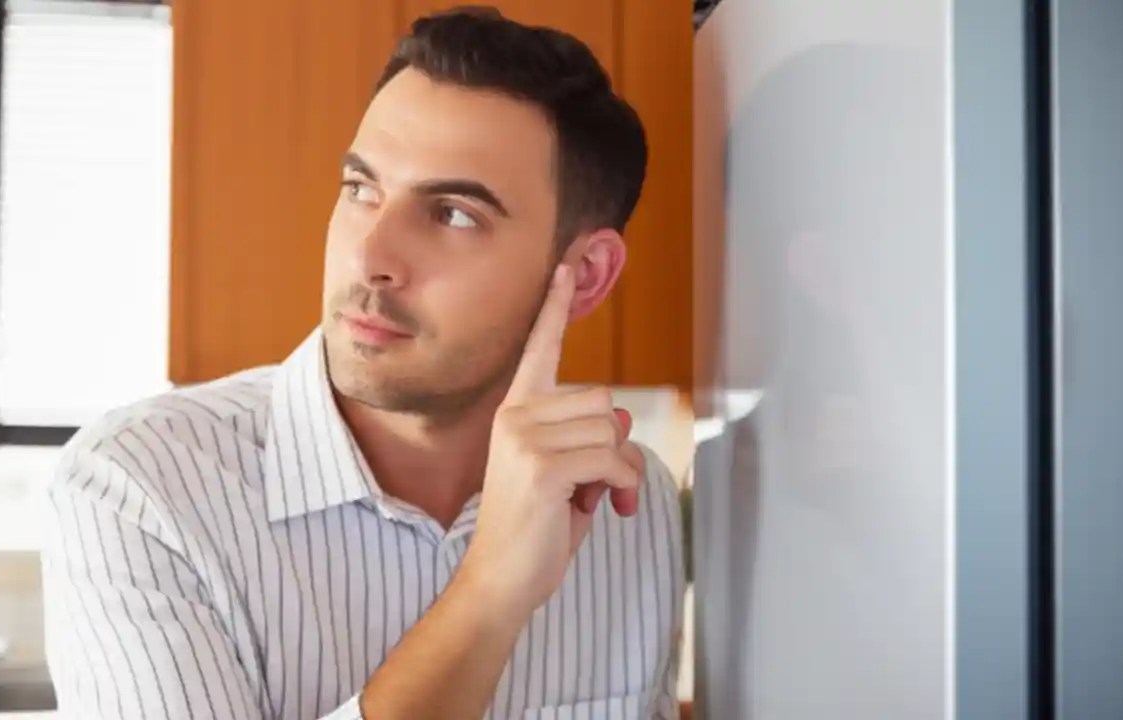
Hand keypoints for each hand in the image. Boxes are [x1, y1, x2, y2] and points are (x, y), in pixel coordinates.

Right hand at [461, 264, 644, 619]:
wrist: (499, 580)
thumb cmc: (532, 529)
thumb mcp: (564, 475)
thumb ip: (588, 439)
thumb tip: (624, 415)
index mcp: (515, 412)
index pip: (540, 349)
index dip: (554, 308)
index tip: (567, 266)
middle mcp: (516, 416)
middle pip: (604, 400)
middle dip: (616, 445)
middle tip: (604, 485)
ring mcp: (526, 438)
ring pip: (613, 430)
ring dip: (620, 470)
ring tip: (597, 499)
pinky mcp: (543, 466)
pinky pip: (613, 460)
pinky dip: (622, 487)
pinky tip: (604, 508)